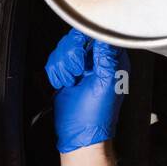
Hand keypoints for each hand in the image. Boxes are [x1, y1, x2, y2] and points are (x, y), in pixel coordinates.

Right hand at [47, 28, 128, 153]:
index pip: (98, 32)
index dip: (86, 40)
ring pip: (63, 47)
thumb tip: (105, 35)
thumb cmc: (96, 115)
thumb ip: (106, 57)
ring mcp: (81, 65)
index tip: (82, 56)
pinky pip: (54, 59)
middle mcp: (97, 59)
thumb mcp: (106, 83)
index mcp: (112, 59)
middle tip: (76, 73)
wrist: (78, 133)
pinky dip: (55, 72)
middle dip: (70, 56)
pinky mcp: (66, 72)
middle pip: (76, 36)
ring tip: (70, 82)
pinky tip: (63, 85)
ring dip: (62, 66)